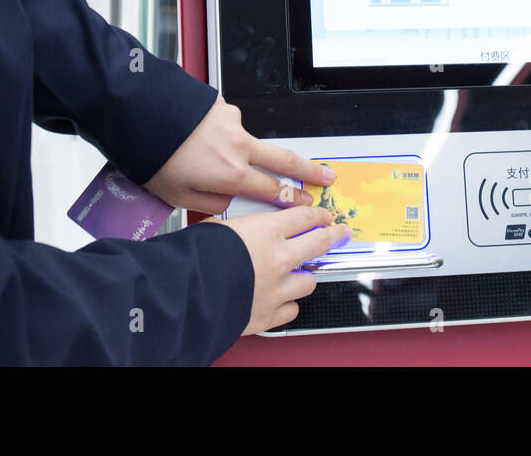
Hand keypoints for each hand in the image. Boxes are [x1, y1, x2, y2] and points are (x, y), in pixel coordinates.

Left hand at [144, 96, 335, 213]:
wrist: (137, 114)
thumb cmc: (153, 159)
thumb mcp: (179, 197)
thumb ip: (212, 202)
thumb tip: (230, 200)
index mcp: (231, 174)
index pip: (273, 190)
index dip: (294, 198)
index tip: (310, 201)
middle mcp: (238, 146)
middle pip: (283, 160)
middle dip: (309, 170)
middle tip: (328, 176)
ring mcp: (232, 122)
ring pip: (246, 140)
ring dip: (238, 150)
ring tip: (202, 154)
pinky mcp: (220, 105)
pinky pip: (223, 123)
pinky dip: (214, 131)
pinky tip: (190, 136)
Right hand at [210, 207, 350, 333]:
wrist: (190, 295)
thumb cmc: (197, 258)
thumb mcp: (216, 228)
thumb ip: (237, 229)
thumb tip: (234, 230)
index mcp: (266, 232)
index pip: (303, 217)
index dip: (318, 215)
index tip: (324, 216)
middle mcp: (279, 258)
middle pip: (318, 243)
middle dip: (334, 237)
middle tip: (340, 234)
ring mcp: (278, 288)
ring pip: (309, 281)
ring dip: (304, 277)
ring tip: (296, 274)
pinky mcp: (270, 314)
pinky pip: (291, 309)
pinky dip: (287, 305)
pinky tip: (278, 300)